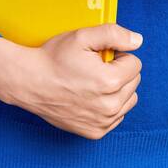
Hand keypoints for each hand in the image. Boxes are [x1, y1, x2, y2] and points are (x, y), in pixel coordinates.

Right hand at [0, 25, 142, 139]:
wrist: (29, 82)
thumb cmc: (53, 58)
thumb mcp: (82, 36)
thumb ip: (114, 34)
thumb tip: (138, 41)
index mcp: (110, 81)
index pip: (135, 64)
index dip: (118, 55)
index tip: (101, 56)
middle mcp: (109, 106)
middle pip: (134, 83)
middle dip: (119, 72)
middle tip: (94, 68)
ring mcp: (102, 122)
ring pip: (128, 100)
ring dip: (118, 90)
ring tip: (93, 82)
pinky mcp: (94, 132)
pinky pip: (116, 117)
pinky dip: (109, 106)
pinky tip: (91, 97)